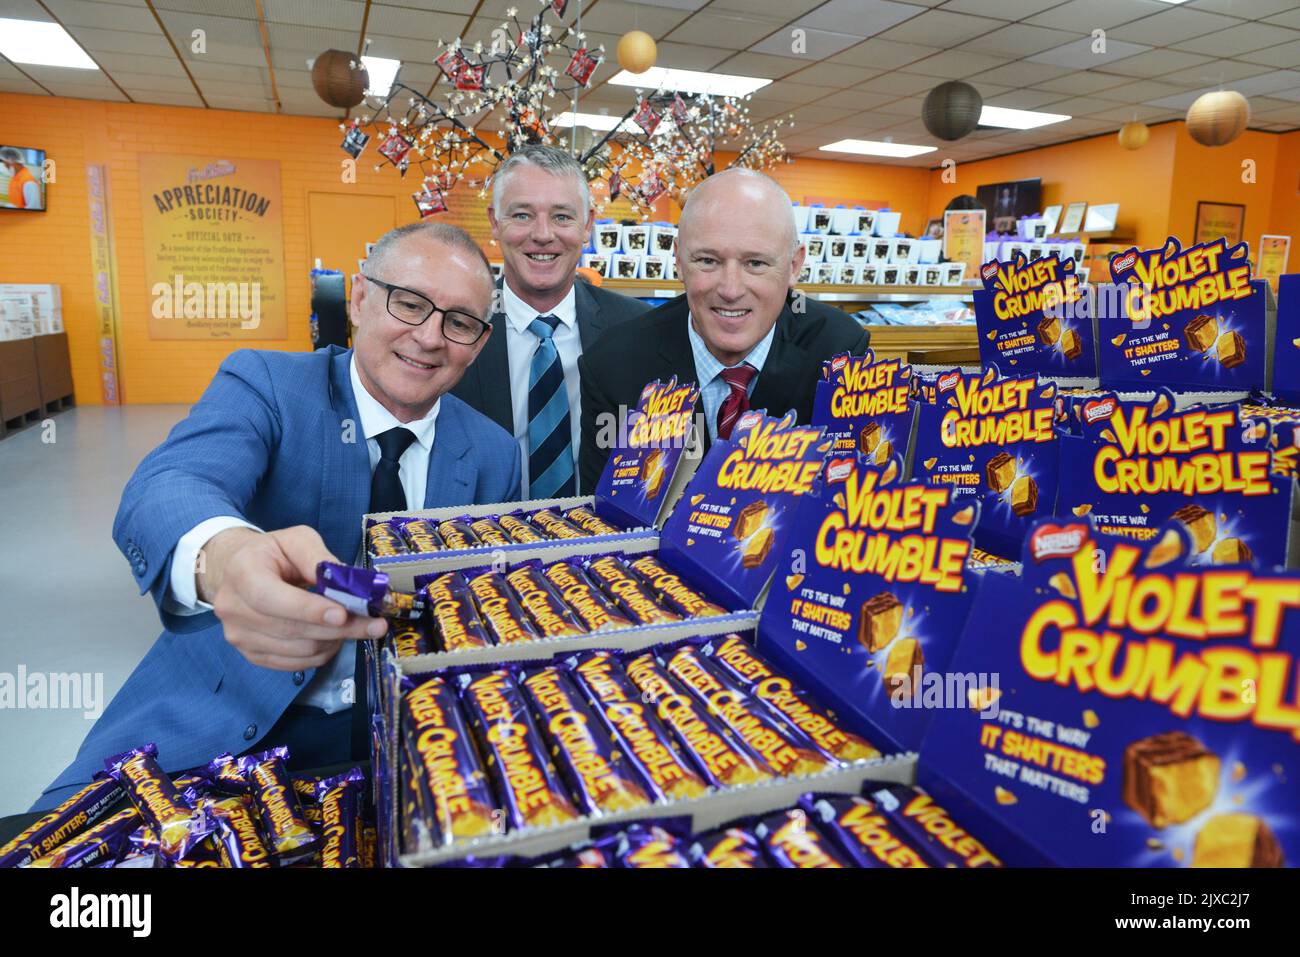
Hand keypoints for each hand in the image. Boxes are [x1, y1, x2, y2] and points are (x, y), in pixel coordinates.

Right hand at [199, 525, 386, 670]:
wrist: (238, 572)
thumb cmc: (272, 553)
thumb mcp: (295, 540)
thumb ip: (317, 557)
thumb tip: (345, 582)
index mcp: (242, 574)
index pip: (272, 599)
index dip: (308, 610)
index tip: (342, 614)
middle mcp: (234, 609)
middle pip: (292, 629)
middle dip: (339, 629)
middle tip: (375, 624)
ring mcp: (240, 637)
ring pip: (299, 650)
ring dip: (335, 641)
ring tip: (355, 625)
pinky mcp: (252, 655)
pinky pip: (296, 663)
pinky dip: (323, 652)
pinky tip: (334, 637)